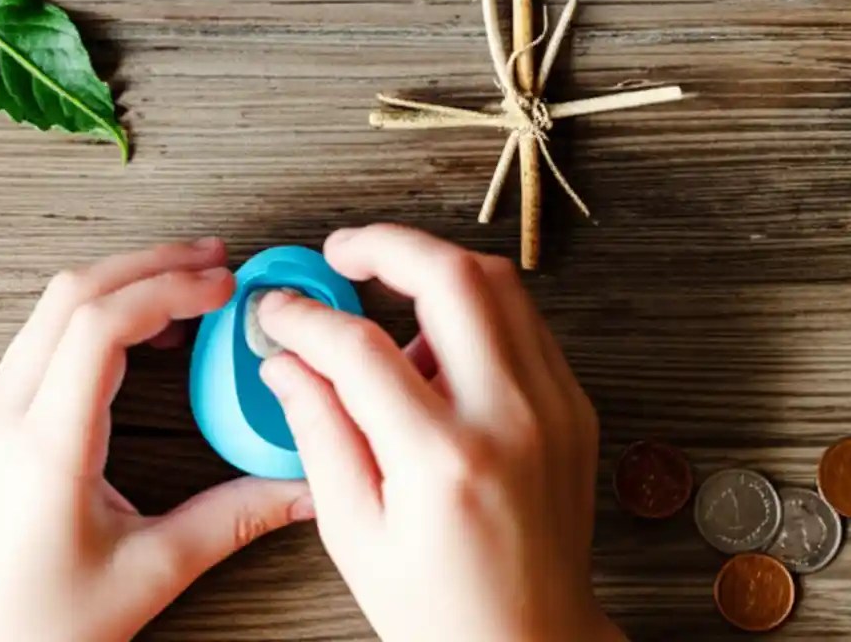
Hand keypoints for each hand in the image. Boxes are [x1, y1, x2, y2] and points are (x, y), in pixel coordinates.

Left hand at [0, 238, 312, 641]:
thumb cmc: (31, 630)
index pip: (103, 324)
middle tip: (213, 263)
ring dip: (119, 284)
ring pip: (50, 311)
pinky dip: (93, 318)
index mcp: (45, 446)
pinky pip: (38, 341)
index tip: (224, 286)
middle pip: (72, 294)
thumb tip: (298, 488)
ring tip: (185, 289)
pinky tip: (136, 338)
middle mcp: (5, 417)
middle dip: (149, 264)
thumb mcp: (147, 574)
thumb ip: (231, 520)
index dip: (171, 288)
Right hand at [258, 225, 624, 641]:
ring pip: (499, 284)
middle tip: (341, 253)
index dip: (305, 317)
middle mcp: (511, 419)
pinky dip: (474, 311)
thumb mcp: (354, 532)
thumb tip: (285, 361)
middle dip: (385, 245)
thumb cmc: (441, 609)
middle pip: (452, 277)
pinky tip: (437, 351)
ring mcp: (554, 407)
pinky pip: (523, 322)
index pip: (360, 348)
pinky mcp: (574, 407)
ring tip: (388, 309)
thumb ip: (318, 433)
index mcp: (443, 461)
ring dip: (434, 271)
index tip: (277, 310)